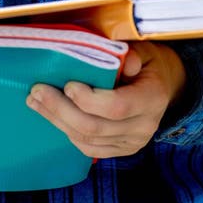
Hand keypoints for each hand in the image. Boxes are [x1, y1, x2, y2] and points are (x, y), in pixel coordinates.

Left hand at [26, 40, 186, 158]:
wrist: (166, 89)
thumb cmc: (149, 64)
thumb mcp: (146, 51)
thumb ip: (133, 54)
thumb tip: (123, 60)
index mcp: (152, 99)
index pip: (117, 106)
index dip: (88, 99)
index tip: (67, 84)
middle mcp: (143, 126)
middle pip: (95, 126)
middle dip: (60, 110)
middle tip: (36, 92)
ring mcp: (132, 143)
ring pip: (87, 140)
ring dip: (57, 121)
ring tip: (35, 102)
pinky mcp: (120, 151)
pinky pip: (89, 148)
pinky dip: (67, 132)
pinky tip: (52, 116)